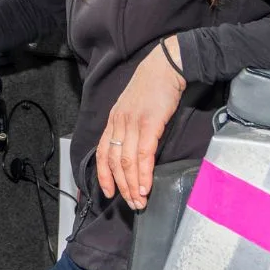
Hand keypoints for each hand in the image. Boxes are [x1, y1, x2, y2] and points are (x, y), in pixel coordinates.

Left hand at [97, 37, 186, 210]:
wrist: (167, 65)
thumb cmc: (154, 86)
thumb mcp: (135, 107)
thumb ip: (131, 127)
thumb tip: (134, 151)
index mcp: (114, 120)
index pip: (102, 153)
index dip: (103, 176)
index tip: (109, 193)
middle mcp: (119, 122)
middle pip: (114, 162)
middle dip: (121, 187)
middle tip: (130, 204)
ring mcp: (133, 123)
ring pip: (127, 162)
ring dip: (132, 186)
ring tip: (139, 201)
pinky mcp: (150, 123)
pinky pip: (143, 155)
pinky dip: (144, 174)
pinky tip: (146, 186)